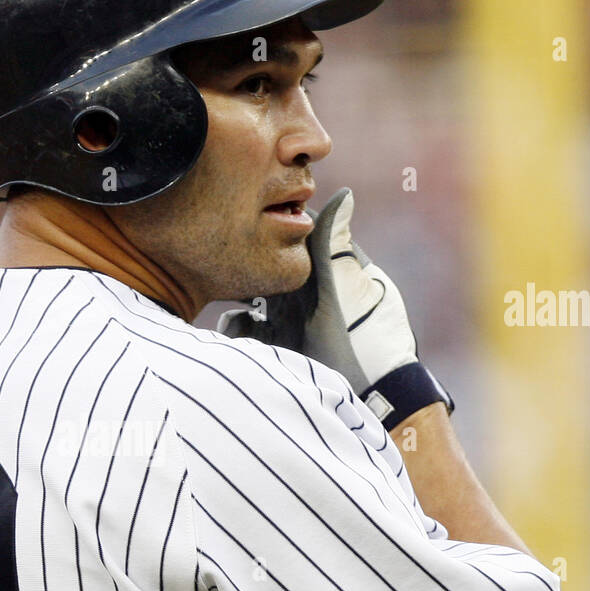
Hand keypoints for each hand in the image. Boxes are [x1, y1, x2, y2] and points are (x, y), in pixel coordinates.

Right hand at [219, 187, 452, 429]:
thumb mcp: (351, 286)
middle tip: (217, 264)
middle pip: (260, 267)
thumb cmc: (369, 338)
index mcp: (322, 270)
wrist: (372, 398)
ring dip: (233, 301)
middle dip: (238, 266)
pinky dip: (234, 332)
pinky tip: (231, 334)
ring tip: (225, 303)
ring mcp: (288, 321)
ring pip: (246, 300)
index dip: (264, 229)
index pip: (286, 240)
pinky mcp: (279, 348)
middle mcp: (302, 292)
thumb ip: (336, 243)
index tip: (240, 222)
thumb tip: (341, 192)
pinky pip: (246, 333)